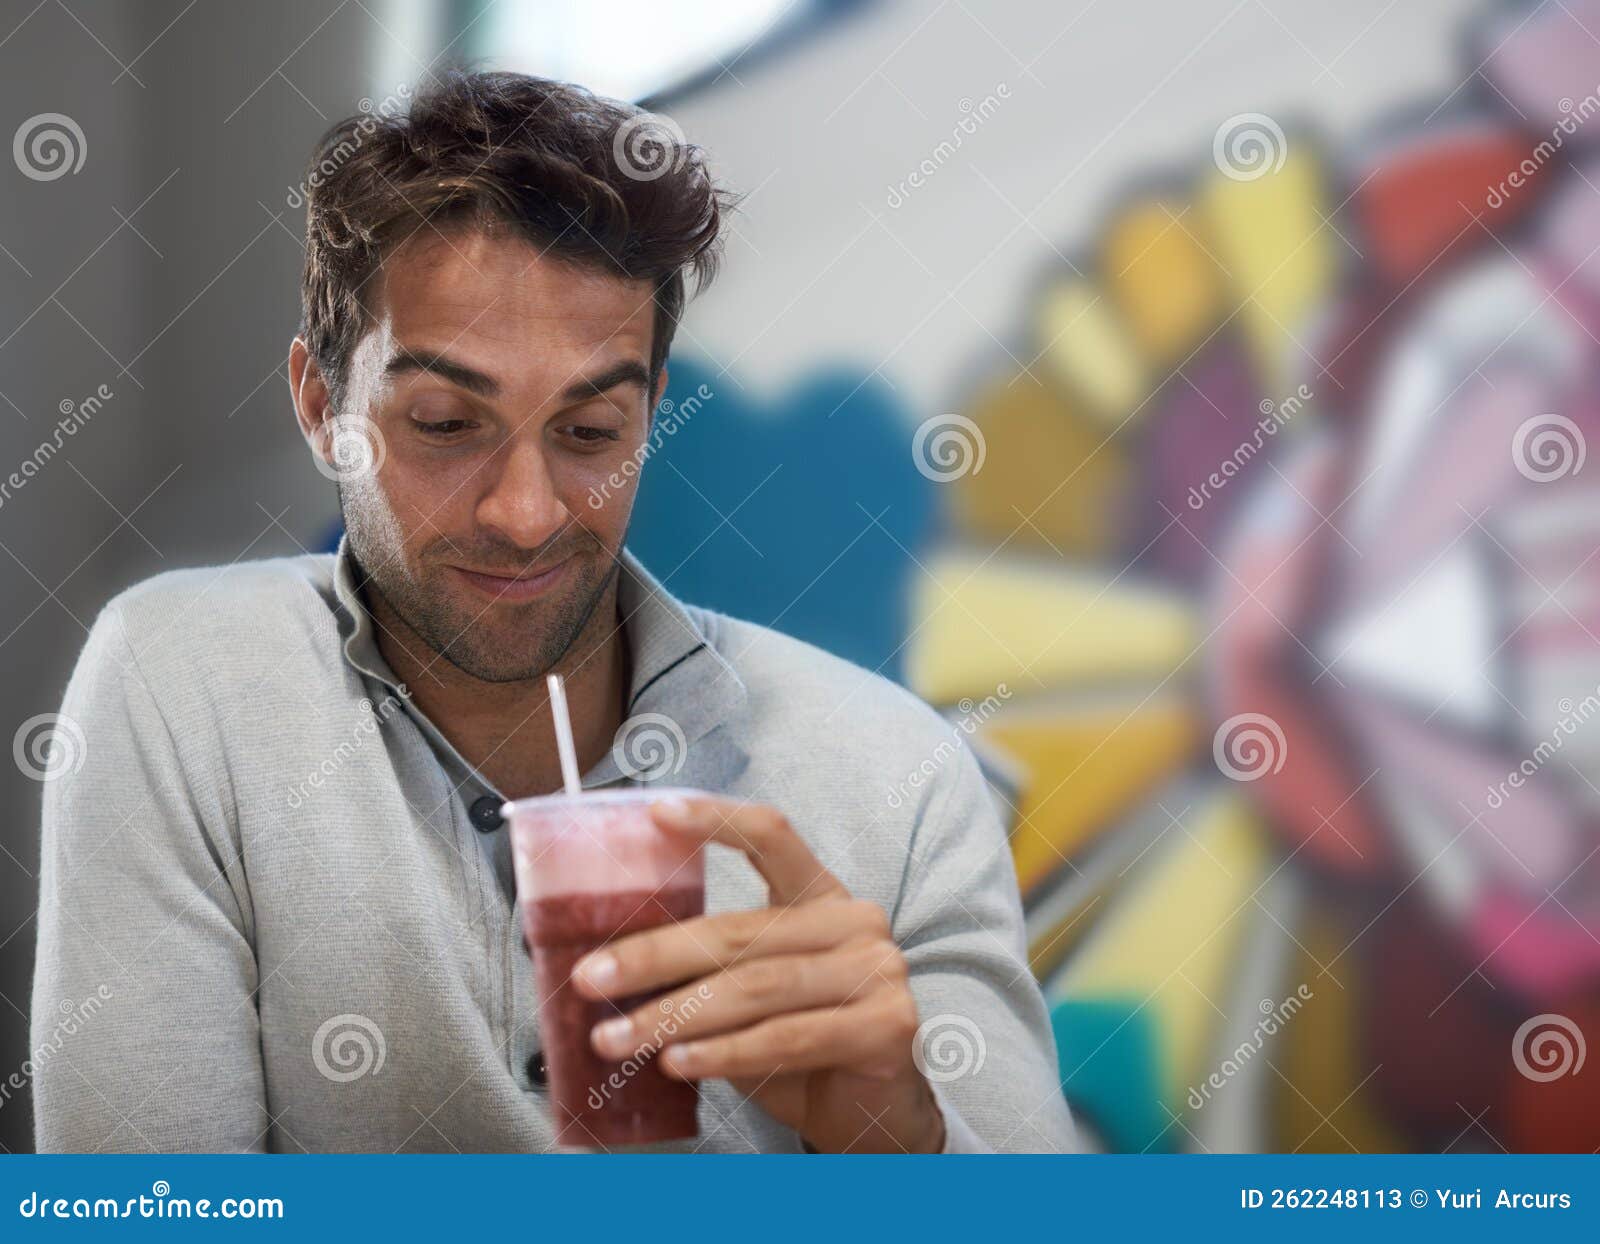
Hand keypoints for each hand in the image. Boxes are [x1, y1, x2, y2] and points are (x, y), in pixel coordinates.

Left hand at [569, 795, 945, 1152]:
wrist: (878, 1115)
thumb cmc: (804, 1049)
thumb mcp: (754, 996)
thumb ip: (710, 969)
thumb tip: (611, 965)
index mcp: (822, 896)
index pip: (771, 837)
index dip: (716, 818)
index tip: (655, 813)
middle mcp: (856, 922)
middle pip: (740, 930)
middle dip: (655, 956)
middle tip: (591, 977)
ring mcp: (878, 971)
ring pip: (756, 986)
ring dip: (675, 1015)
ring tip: (614, 1038)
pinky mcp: (886, 1026)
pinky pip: (787, 1036)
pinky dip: (724, 1053)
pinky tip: (677, 1063)